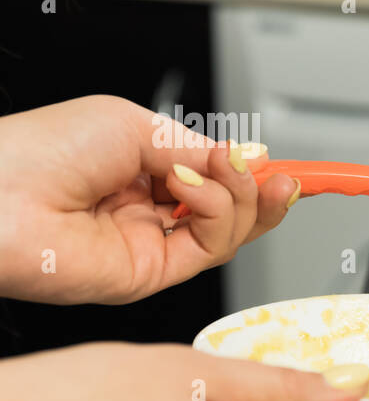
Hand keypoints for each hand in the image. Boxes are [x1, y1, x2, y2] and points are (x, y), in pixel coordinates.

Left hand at [0, 94, 298, 304]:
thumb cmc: (37, 151)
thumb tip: (251, 157)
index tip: (300, 170)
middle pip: (238, 209)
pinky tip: (193, 189)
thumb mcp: (135, 126)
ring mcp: (154, 245)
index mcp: (145, 170)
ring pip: (233, 230)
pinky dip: (218, 213)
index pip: (219, 177)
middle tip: (268, 168)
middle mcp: (153, 210)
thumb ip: (199, 148)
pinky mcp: (153, 274)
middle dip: (263, 186)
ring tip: (214, 172)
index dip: (261, 174)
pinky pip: (212, 248)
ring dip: (240, 196)